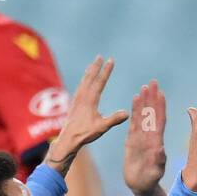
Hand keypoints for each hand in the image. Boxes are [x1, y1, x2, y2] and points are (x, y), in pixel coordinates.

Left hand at [46, 56, 128, 175]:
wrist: (68, 139)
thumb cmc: (85, 134)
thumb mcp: (102, 127)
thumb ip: (114, 119)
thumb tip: (127, 113)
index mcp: (90, 100)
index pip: (100, 81)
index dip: (106, 70)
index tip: (111, 60)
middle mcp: (83, 96)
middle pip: (90, 78)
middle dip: (96, 67)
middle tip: (100, 56)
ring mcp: (77, 99)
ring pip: (84, 81)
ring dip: (89, 72)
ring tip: (92, 65)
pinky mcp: (74, 104)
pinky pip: (80, 88)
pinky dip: (83, 81)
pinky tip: (84, 82)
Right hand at [123, 80, 166, 195]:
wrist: (141, 185)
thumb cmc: (150, 179)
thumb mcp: (155, 171)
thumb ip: (157, 160)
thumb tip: (159, 150)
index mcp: (156, 142)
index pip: (159, 120)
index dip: (160, 106)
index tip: (160, 92)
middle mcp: (149, 137)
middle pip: (152, 113)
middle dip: (152, 98)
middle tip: (153, 82)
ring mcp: (141, 137)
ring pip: (143, 116)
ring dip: (144, 101)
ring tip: (144, 87)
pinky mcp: (132, 140)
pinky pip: (134, 123)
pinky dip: (135, 111)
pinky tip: (135, 99)